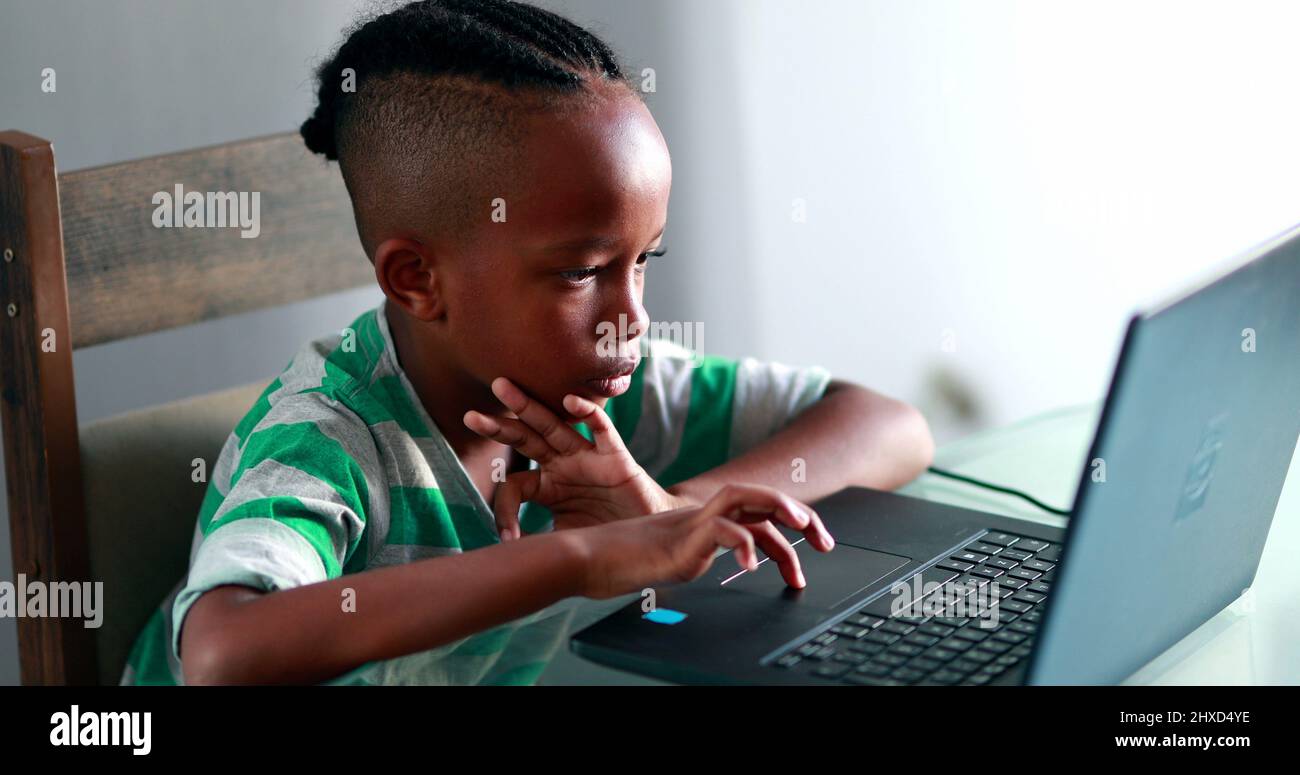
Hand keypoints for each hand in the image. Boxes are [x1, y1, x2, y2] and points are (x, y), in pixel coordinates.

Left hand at [464, 377, 688, 538]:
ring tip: (504, 388)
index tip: (506, 537)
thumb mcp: (565, 542)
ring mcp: (587, 457)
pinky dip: (587, 413)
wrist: (649, 537)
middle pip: (525, 439)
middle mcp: (563, 465)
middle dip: (499, 426)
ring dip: (529, 407)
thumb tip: (507, 561)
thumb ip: (539, 545)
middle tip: (470, 416)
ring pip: (554, 426)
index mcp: (547, 486)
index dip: (504, 508)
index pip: (515, 484)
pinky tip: (569, 400)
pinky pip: (600, 429)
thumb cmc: (607, 536)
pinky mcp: (615, 456)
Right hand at [574, 483, 835, 597]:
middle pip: (761, 500)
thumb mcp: (677, 559)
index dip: (792, 523)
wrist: (587, 558)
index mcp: (707, 521)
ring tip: (804, 539)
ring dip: (782, 516)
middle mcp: (704, 516)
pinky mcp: (682, 539)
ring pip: (747, 503)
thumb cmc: (624, 561)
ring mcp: (694, 524)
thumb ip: (703, 555)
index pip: (758, 512)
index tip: (816, 545)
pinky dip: (742, 546)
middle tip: (825, 541)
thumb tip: (730, 563)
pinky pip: (721, 532)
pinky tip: (752, 566)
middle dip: (801, 516)